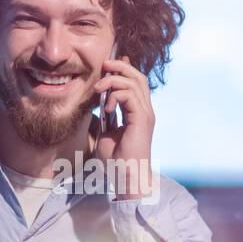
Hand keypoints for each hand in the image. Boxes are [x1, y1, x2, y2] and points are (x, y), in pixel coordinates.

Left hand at [92, 56, 154, 199]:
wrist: (126, 176)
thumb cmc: (117, 161)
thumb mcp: (105, 134)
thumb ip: (105, 118)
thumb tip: (96, 104)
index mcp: (139, 113)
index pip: (136, 83)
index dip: (123, 69)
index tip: (106, 66)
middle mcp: (145, 111)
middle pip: (139, 76)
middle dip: (121, 66)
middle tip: (104, 65)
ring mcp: (145, 114)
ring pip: (135, 82)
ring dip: (113, 80)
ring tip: (98, 89)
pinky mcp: (142, 119)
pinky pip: (130, 96)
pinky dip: (115, 96)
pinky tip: (106, 108)